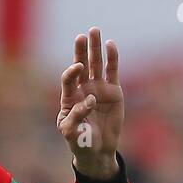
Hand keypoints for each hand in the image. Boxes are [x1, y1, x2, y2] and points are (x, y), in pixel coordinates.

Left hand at [57, 28, 123, 178]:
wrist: (97, 151)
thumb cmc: (81, 143)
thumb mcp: (71, 133)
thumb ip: (76, 116)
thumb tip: (90, 99)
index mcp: (69, 97)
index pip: (68, 79)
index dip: (71, 71)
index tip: (77, 68)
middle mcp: (83, 89)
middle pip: (81, 66)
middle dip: (81, 51)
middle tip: (81, 36)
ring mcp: (98, 88)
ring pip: (96, 64)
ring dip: (95, 48)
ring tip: (94, 31)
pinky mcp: (113, 91)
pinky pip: (112, 71)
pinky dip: (112, 58)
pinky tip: (110, 44)